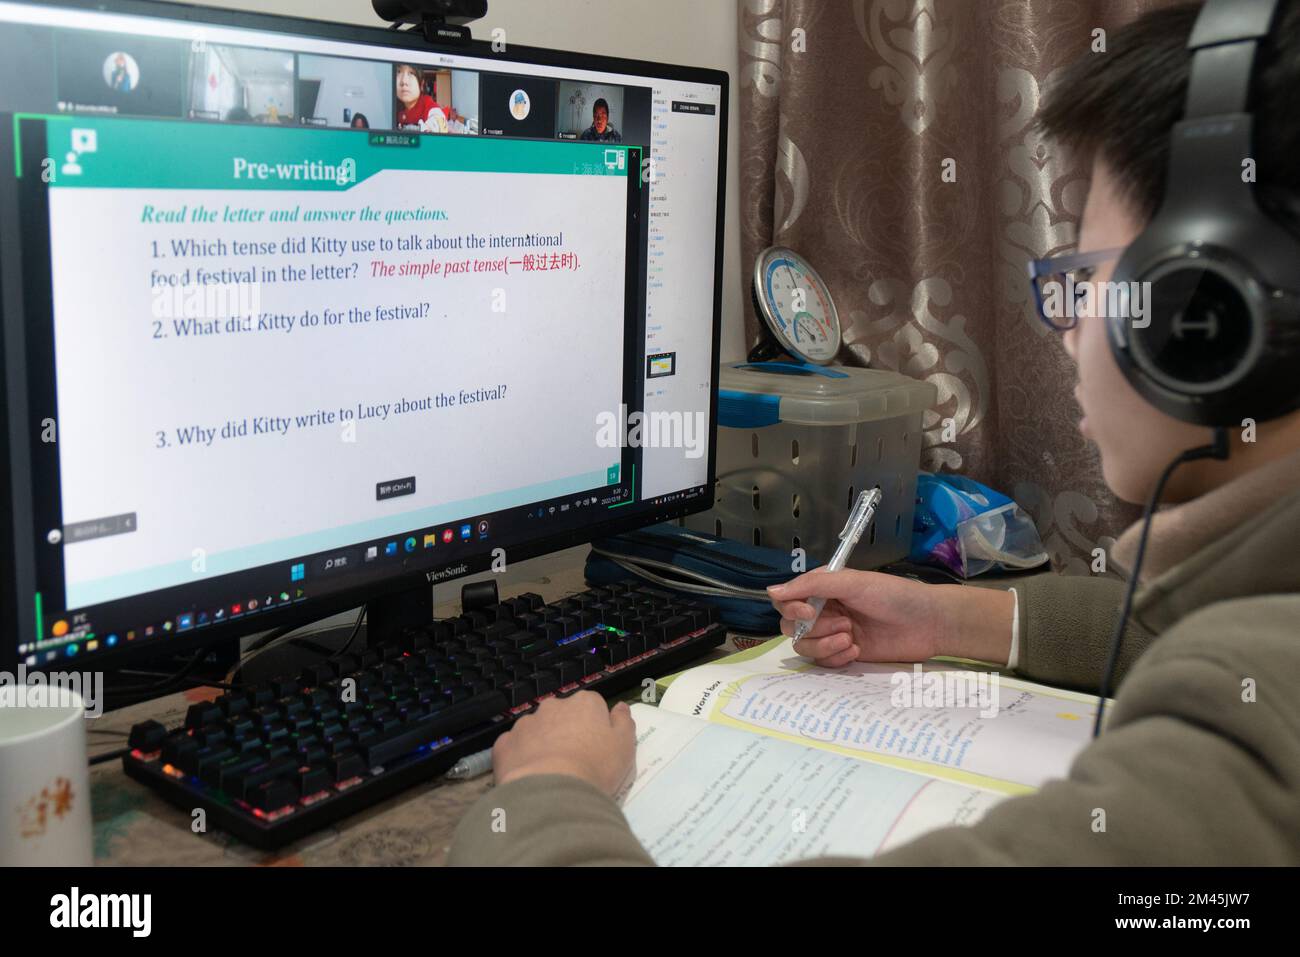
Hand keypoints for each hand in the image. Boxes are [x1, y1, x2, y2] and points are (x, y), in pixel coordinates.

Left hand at [492, 692, 636, 795]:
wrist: (553, 792)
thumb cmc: (595, 767)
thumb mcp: (624, 746)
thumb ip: (624, 722)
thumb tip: (621, 707)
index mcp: (584, 703)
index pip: (592, 706)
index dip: (595, 727)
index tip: (597, 748)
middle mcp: (553, 706)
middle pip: (562, 715)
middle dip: (566, 732)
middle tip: (574, 761)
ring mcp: (526, 723)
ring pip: (536, 730)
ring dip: (542, 743)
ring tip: (550, 772)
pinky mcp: (504, 744)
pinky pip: (514, 747)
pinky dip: (520, 757)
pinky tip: (529, 776)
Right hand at [767, 570, 1012, 668]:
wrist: (928, 623)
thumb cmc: (893, 595)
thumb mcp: (851, 582)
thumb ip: (811, 585)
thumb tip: (771, 590)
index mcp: (823, 588)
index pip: (787, 599)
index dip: (791, 608)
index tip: (809, 612)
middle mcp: (824, 610)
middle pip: (791, 626)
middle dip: (814, 629)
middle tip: (843, 626)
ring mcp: (833, 633)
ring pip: (804, 647)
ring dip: (824, 645)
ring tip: (851, 640)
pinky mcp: (845, 654)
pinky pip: (822, 662)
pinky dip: (834, 658)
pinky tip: (856, 651)